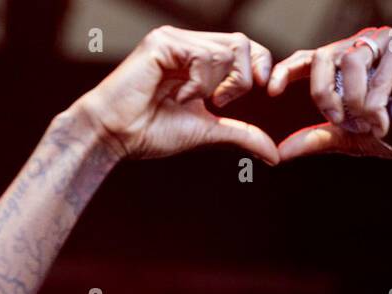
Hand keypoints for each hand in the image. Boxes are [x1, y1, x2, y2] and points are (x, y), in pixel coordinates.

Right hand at [73, 26, 278, 164]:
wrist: (115, 136)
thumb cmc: (152, 133)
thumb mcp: (208, 133)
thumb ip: (241, 135)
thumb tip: (275, 155)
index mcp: (199, 60)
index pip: (245, 48)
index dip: (260, 66)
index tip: (264, 92)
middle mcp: (188, 44)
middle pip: (242, 44)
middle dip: (243, 79)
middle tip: (222, 104)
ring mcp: (174, 40)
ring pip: (226, 50)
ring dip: (218, 84)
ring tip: (193, 102)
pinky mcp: (162, 42)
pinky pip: (202, 55)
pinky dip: (199, 83)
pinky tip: (179, 96)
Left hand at [267, 26, 391, 163]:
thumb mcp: (352, 137)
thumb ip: (318, 138)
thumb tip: (281, 151)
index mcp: (345, 64)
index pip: (308, 59)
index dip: (287, 70)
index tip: (271, 89)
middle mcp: (362, 48)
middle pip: (322, 58)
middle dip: (326, 96)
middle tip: (343, 120)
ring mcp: (384, 45)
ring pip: (348, 63)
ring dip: (356, 101)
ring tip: (374, 120)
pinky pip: (377, 73)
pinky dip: (377, 102)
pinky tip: (387, 119)